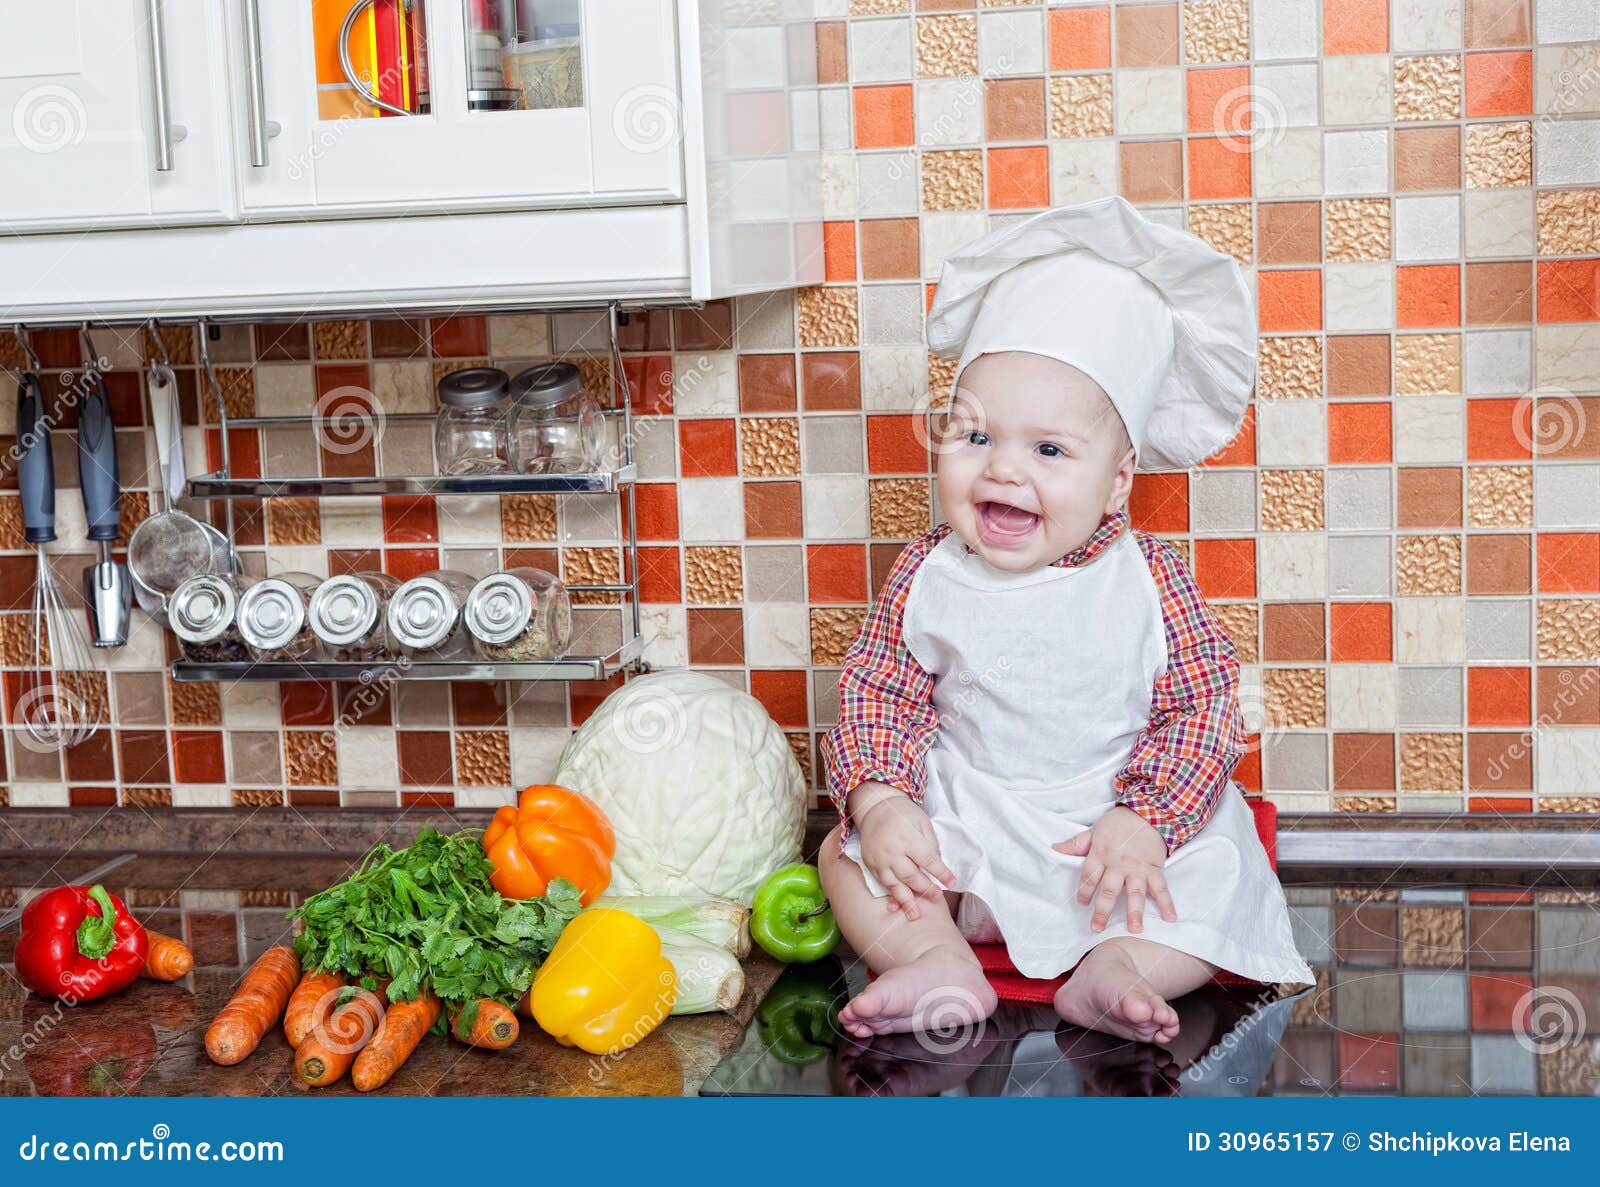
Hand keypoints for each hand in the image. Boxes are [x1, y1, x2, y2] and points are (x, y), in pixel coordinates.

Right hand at [852, 790, 954, 920]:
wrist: (876, 808)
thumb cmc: (904, 815)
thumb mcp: (922, 823)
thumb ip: (930, 844)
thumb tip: (937, 866)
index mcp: (908, 837)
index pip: (928, 859)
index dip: (941, 873)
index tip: (952, 882)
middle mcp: (892, 850)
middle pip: (911, 875)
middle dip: (925, 889)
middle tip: (937, 897)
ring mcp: (879, 859)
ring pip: (894, 884)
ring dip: (906, 901)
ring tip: (915, 915)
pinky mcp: (871, 864)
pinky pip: (881, 884)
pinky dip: (890, 897)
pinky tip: (896, 908)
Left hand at [1052, 806, 1176, 933]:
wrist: (1148, 812)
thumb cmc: (1118, 823)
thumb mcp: (1094, 830)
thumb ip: (1076, 844)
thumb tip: (1054, 849)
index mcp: (1101, 854)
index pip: (1089, 875)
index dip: (1084, 890)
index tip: (1082, 903)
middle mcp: (1118, 864)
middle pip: (1109, 890)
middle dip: (1103, 910)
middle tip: (1097, 928)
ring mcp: (1138, 868)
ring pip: (1135, 892)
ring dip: (1135, 911)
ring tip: (1134, 930)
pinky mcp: (1154, 869)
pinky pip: (1161, 888)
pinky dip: (1167, 903)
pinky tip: (1170, 918)